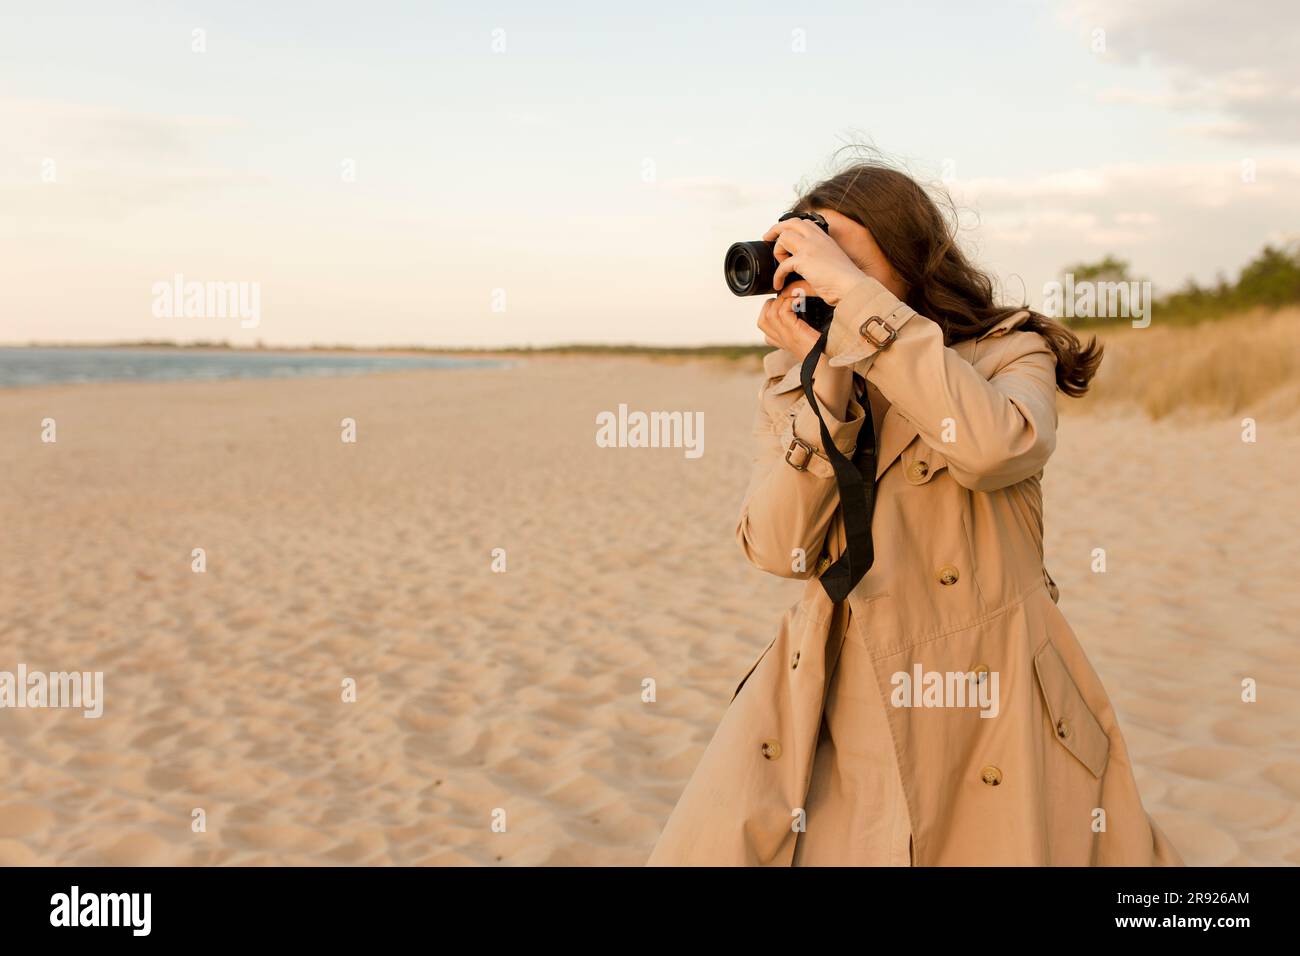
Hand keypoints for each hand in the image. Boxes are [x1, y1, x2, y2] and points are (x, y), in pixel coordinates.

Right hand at [756, 284, 853, 418]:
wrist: (830, 368)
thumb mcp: (811, 339)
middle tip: (791, 299)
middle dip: (774, 304)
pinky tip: (801, 301)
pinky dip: (791, 302)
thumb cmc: (826, 353)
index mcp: (784, 342)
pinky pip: (783, 311)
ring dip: (783, 300)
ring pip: (770, 312)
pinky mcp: (794, 333)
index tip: (787, 304)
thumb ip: (805, 328)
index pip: (765, 326)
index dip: (771, 311)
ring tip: (796, 297)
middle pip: (763, 319)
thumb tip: (806, 311)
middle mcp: (782, 340)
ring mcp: (786, 336)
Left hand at [762, 218, 867, 305]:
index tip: (782, 236)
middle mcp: (817, 239)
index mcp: (824, 239)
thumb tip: (786, 288)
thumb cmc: (842, 284)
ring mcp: (811, 247)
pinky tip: (778, 284)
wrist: (852, 288)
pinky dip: (777, 275)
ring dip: (778, 252)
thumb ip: (802, 278)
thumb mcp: (822, 274)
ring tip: (781, 267)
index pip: (805, 223)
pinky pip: (782, 264)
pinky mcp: (805, 259)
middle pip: (791, 223)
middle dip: (776, 229)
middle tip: (767, 238)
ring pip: (784, 237)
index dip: (790, 227)